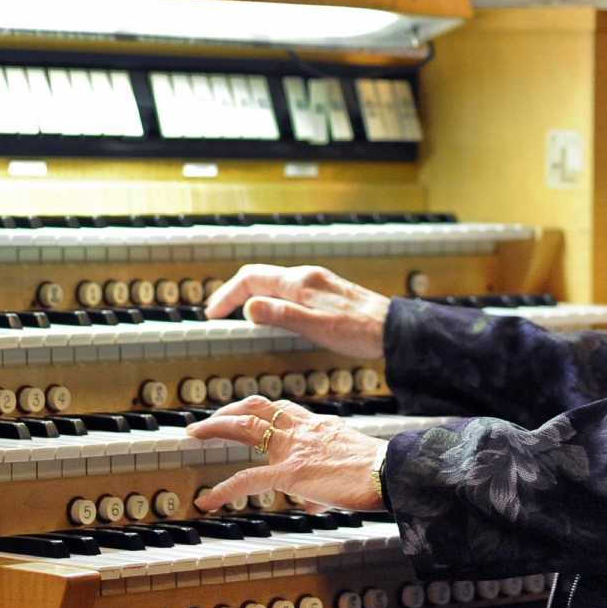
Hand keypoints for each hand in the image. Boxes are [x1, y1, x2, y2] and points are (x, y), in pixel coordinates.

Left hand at [186, 395, 386, 512]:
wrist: (389, 472)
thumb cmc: (378, 473)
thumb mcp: (349, 468)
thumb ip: (324, 482)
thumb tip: (313, 501)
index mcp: (317, 426)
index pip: (281, 410)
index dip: (257, 411)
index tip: (242, 415)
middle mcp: (303, 429)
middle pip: (257, 407)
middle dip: (227, 411)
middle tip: (206, 421)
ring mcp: (294, 448)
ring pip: (246, 427)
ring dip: (216, 427)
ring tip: (194, 434)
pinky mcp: (291, 472)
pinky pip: (248, 479)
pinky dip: (224, 489)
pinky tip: (208, 500)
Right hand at [203, 264, 390, 359]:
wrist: (394, 330)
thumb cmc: (359, 331)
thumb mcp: (316, 327)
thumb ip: (281, 315)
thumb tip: (248, 308)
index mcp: (299, 282)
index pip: (251, 279)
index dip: (227, 294)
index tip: (212, 313)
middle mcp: (306, 276)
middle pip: (260, 277)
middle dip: (235, 292)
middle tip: (218, 313)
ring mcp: (316, 283)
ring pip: (274, 282)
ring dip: (251, 295)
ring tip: (238, 314)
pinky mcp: (326, 292)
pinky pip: (288, 290)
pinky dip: (270, 298)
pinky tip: (273, 314)